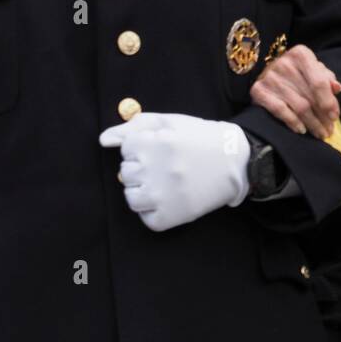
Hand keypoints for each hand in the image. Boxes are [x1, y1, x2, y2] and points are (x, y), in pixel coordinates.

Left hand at [99, 113, 249, 231]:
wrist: (237, 162)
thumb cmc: (202, 139)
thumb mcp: (172, 122)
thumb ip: (136, 126)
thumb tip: (103, 140)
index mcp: (157, 142)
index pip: (127, 149)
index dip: (143, 148)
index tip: (162, 149)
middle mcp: (157, 169)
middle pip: (125, 172)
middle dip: (142, 168)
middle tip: (167, 166)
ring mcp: (162, 195)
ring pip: (131, 197)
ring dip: (144, 190)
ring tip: (167, 183)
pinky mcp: (169, 217)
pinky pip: (146, 218)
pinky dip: (155, 211)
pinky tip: (171, 198)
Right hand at [250, 44, 340, 137]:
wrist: (267, 71)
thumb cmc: (297, 72)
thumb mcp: (314, 70)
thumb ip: (326, 79)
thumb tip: (337, 88)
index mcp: (301, 54)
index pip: (319, 82)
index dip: (328, 102)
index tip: (334, 117)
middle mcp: (284, 63)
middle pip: (309, 97)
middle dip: (321, 117)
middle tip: (328, 131)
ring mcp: (269, 77)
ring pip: (298, 106)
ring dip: (311, 123)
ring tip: (319, 133)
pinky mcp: (258, 90)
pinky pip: (279, 110)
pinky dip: (292, 122)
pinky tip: (301, 130)